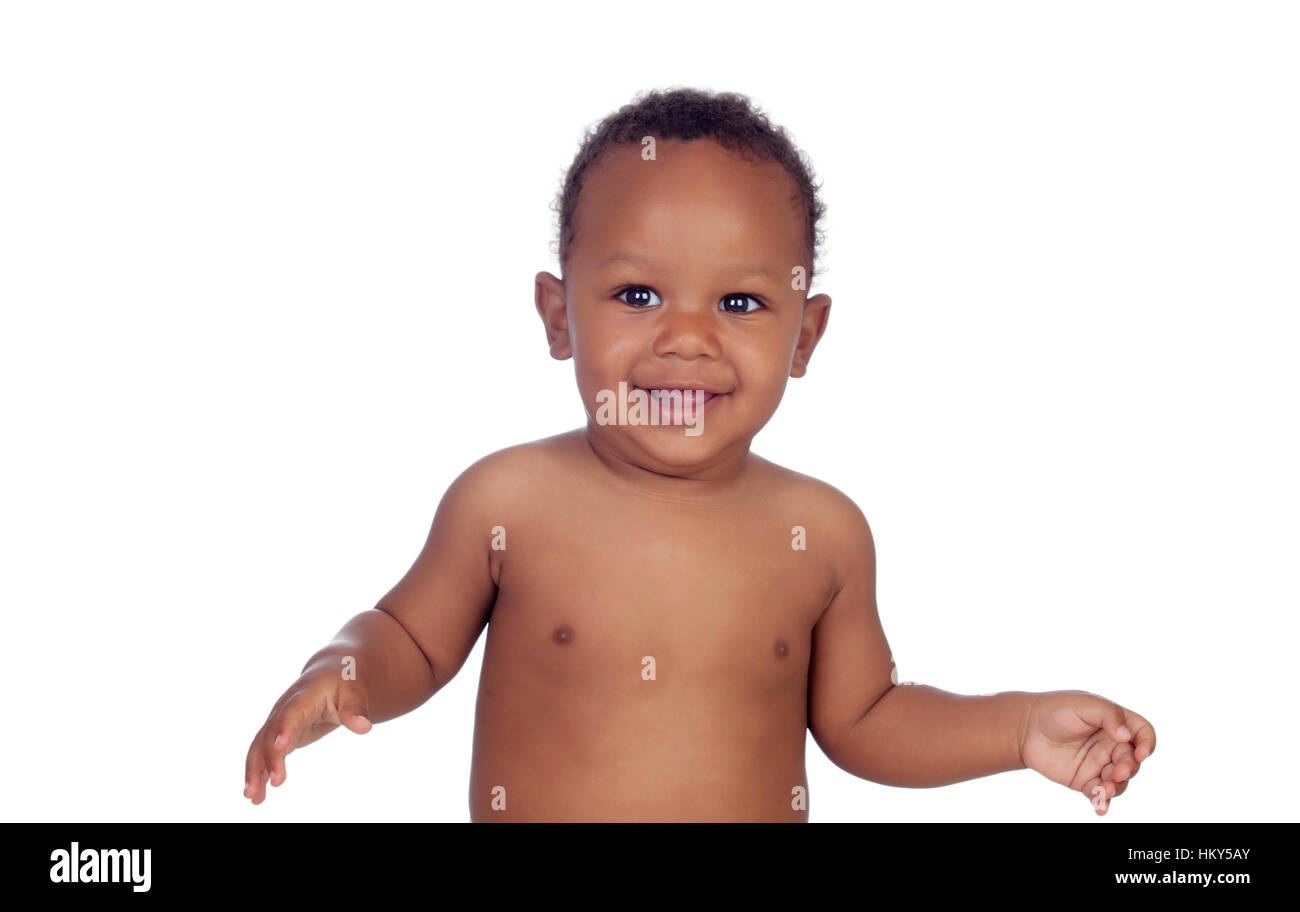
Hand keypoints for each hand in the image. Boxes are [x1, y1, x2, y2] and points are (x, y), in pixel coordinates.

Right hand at [243, 663, 372, 804]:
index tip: (281, 747)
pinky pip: (264, 754)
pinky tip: (257, 796)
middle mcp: (284, 709)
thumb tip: (364, 727)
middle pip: (269, 734)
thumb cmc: (345, 683)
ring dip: (254, 771)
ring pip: (260, 747)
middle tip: (271, 784)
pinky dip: (259, 774)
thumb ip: (355, 711)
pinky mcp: (279, 734)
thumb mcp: (354, 694)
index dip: (285, 729)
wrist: (332, 673)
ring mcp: (278, 721)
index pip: (291, 713)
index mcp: (303, 696)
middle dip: (267, 759)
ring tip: (252, 797)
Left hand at [1018, 690, 1155, 815]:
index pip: (1143, 733)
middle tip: (1118, 772)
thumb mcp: (1083, 704)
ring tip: (1104, 790)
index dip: (1147, 743)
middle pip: (1133, 761)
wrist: (1025, 728)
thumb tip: (1125, 737)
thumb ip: (1108, 715)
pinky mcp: (1086, 780)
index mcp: (1116, 723)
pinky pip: (1100, 795)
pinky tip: (1100, 808)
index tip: (1141, 753)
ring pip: (1120, 781)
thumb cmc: (1055, 709)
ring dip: (1117, 787)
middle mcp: (1112, 745)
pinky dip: (1103, 803)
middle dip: (1129, 768)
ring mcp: (1100, 764)